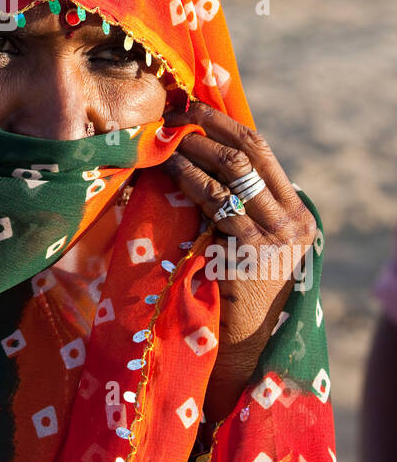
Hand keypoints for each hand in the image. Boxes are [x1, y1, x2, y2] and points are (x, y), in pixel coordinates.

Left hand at [163, 100, 317, 421]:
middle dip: (208, 127)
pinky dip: (190, 179)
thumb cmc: (237, 301)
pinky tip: (168, 169)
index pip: (264, 152)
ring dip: (194, 148)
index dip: (227, 124)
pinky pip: (217, 203)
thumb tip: (202, 165)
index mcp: (297, 215)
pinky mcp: (251, 253)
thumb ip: (242, 213)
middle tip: (174, 114)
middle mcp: (293, 222)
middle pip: (250, 153)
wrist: (245, 355)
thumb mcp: (251, 250)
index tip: (195, 107)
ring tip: (165, 138)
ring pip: (233, 172)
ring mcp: (275, 237)